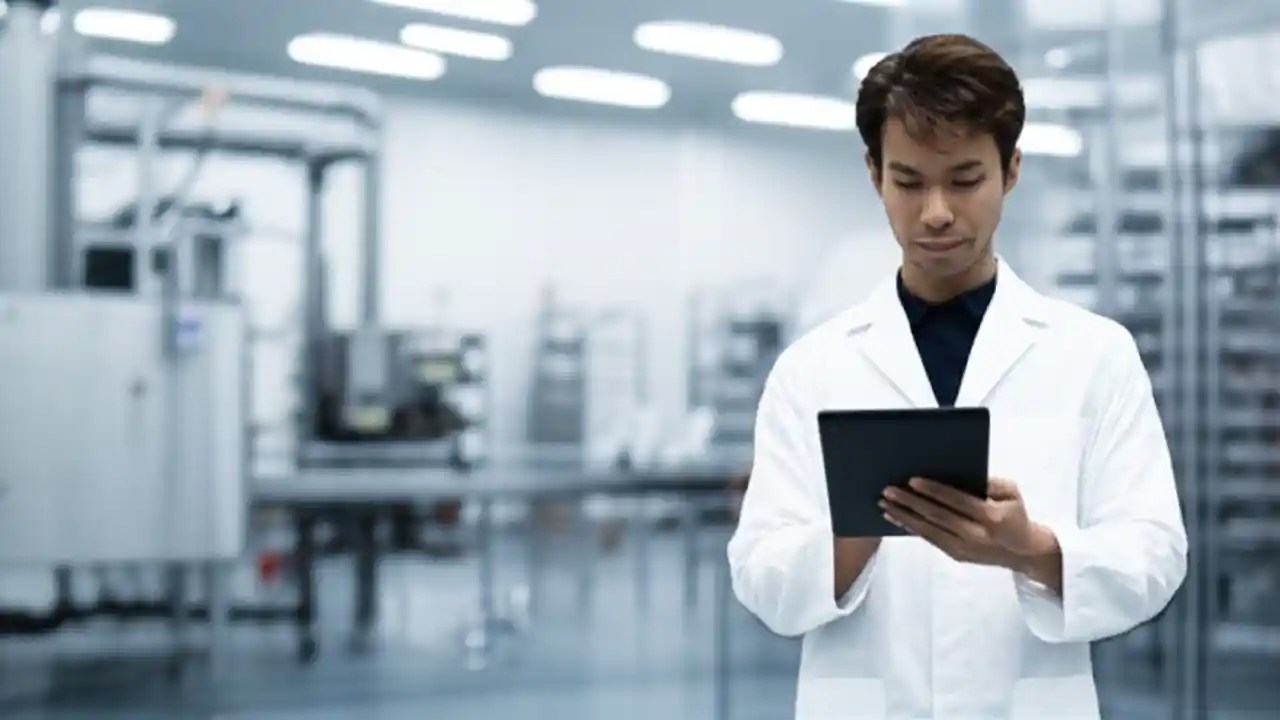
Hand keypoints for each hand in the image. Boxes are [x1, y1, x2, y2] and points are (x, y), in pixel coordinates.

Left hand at [880, 477, 1056, 571]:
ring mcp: (964, 548)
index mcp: (991, 516)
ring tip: (883, 504)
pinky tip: (895, 518)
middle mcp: (975, 534)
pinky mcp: (956, 555)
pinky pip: (929, 539)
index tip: (912, 479)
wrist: (1024, 552)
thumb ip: (988, 482)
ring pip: (928, 531)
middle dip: (910, 502)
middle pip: (936, 516)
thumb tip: (956, 471)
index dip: (933, 490)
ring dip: (903, 516)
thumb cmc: (1015, 513)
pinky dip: (910, 527)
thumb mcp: (1011, 493)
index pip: (956, 501)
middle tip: (887, 490)